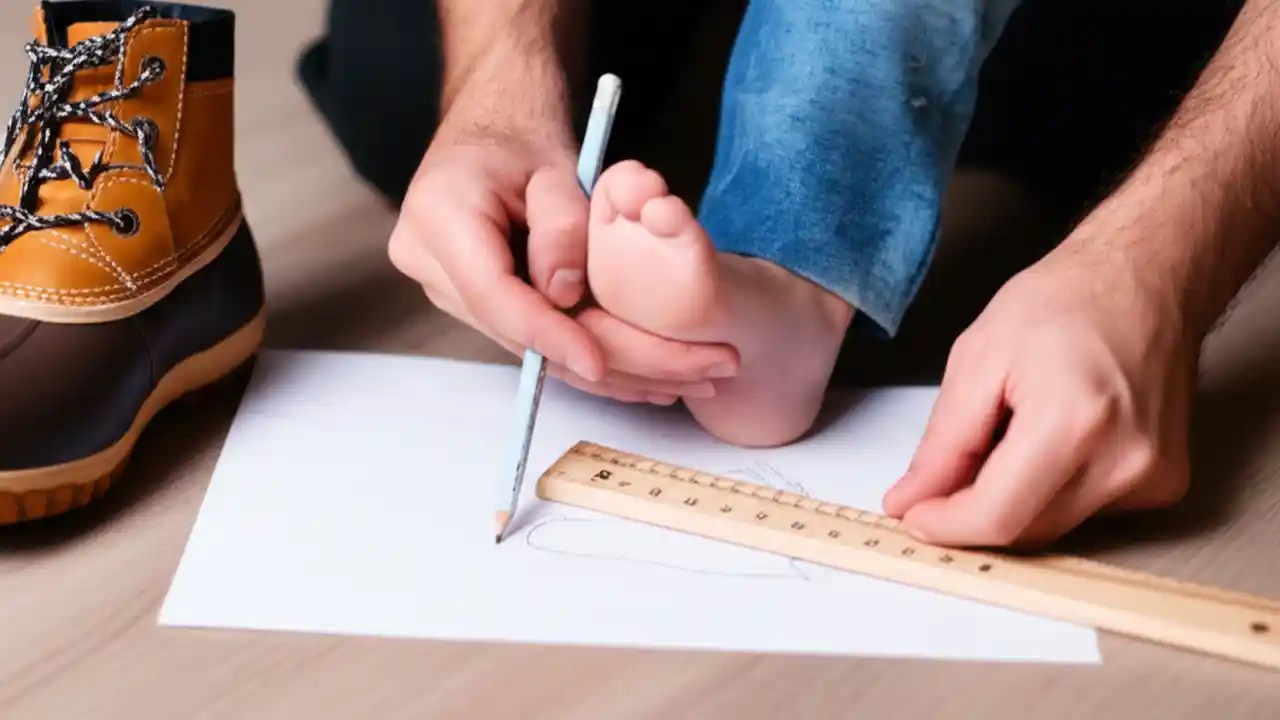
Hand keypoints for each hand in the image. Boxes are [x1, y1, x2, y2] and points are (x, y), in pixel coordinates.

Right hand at [388, 117, 737, 403]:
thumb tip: (565, 296)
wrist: (490, 124)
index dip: (548, 335)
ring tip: (679, 383)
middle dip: (597, 363)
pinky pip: (527, 336)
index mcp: (440, 217)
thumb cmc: (523, 134)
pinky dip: (582, 353)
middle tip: (684, 374)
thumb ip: (564, 225)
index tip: (598, 361)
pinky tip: (643, 376)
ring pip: (525, 346)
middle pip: (515, 332)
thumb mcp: (555, 165)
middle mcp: (429, 263)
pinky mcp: (469, 301)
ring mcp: (444, 287)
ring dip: (601, 371)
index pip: (495, 295)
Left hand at [882, 242, 1196, 546]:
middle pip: (1023, 530)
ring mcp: (1152, 478)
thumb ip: (942, 444)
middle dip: (972, 509)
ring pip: (1050, 527)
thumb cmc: (1067, 301)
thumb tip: (909, 501)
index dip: (946, 525)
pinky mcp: (1163, 484)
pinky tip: (1051, 438)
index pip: (998, 516)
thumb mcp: (977, 359)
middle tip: (948, 467)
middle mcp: (1123, 460)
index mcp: (1074, 422)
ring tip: (1011, 430)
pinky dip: (1050, 488)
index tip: (912, 514)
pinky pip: (1083, 511)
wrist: (1147, 279)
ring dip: (1012, 497)